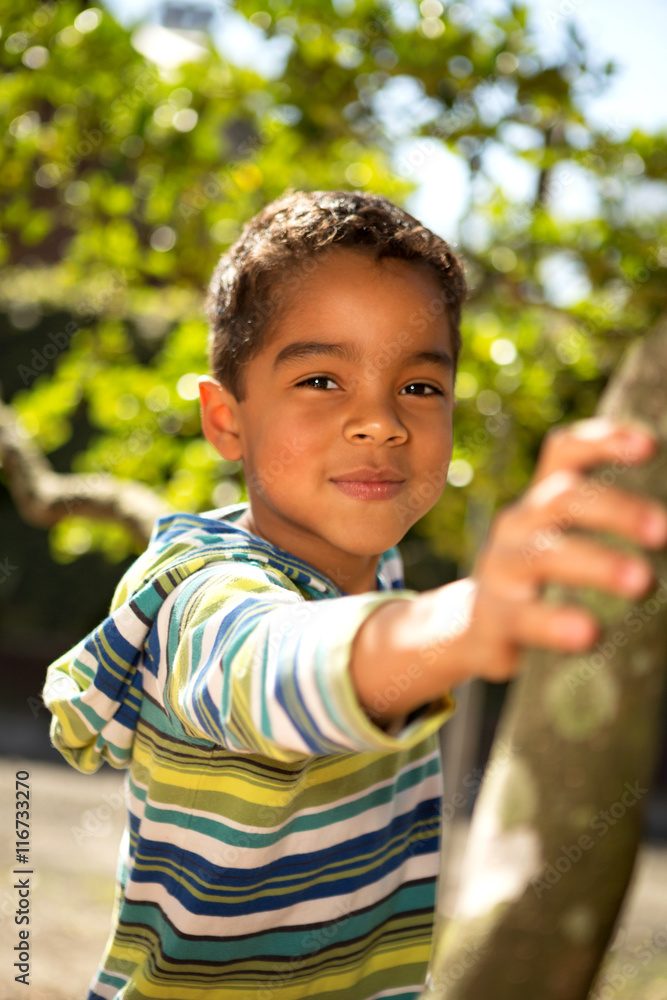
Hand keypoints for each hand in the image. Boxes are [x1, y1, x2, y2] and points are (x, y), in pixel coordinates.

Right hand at [460, 418, 666, 682]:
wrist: (475, 627)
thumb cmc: (543, 580)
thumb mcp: (567, 543)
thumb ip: (611, 525)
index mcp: (543, 500)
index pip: (565, 453)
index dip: (603, 441)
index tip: (650, 446)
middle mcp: (520, 523)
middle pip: (565, 498)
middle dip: (618, 510)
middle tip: (663, 532)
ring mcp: (502, 567)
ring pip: (545, 554)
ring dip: (599, 564)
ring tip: (643, 582)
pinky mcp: (492, 617)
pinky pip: (524, 617)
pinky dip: (557, 623)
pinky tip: (589, 633)